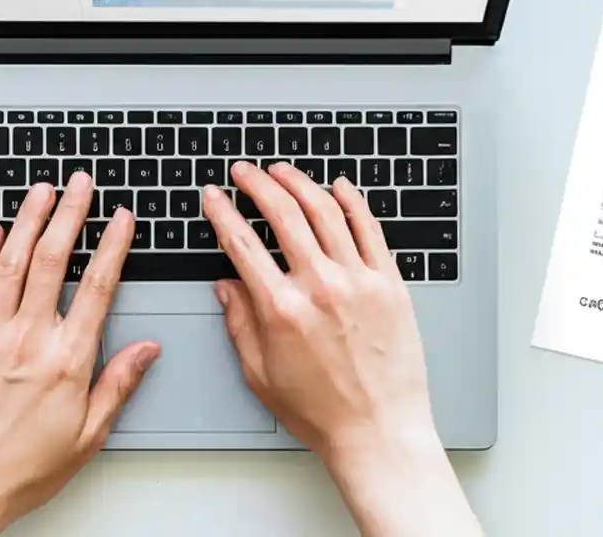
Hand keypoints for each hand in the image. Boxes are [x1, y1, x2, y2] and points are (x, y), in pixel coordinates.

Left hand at [0, 173, 159, 536]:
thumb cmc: (24, 467)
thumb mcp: (89, 434)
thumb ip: (119, 383)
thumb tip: (147, 349)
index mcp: (67, 360)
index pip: (97, 286)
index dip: (112, 245)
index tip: (121, 219)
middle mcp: (28, 339)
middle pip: (52, 259)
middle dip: (70, 214)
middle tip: (81, 184)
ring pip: (11, 262)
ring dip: (28, 220)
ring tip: (42, 191)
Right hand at [203, 162, 481, 536]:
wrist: (379, 431)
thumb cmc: (322, 412)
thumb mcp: (261, 374)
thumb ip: (240, 323)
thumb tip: (227, 286)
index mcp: (281, 310)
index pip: (241, 243)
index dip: (222, 212)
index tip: (213, 196)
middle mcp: (320, 287)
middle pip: (283, 214)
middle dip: (257, 184)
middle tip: (244, 171)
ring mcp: (359, 281)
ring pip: (326, 211)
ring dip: (300, 183)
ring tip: (283, 171)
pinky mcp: (390, 284)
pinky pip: (370, 230)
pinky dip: (353, 202)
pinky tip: (338, 187)